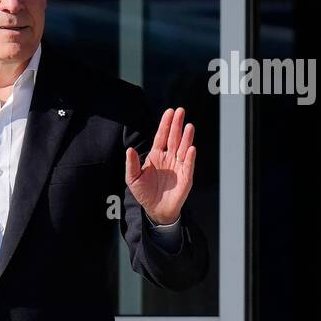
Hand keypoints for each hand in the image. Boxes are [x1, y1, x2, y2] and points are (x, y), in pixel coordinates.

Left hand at [126, 106, 196, 225]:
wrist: (156, 209)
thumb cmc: (144, 193)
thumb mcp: (133, 178)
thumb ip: (132, 164)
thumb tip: (129, 149)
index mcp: (156, 155)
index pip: (161, 137)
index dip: (165, 125)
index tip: (169, 112)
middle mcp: (169, 158)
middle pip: (174, 138)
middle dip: (176, 125)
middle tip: (180, 111)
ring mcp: (178, 166)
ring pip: (183, 148)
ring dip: (186, 137)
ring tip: (189, 126)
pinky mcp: (186, 177)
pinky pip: (188, 165)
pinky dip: (190, 157)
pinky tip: (191, 148)